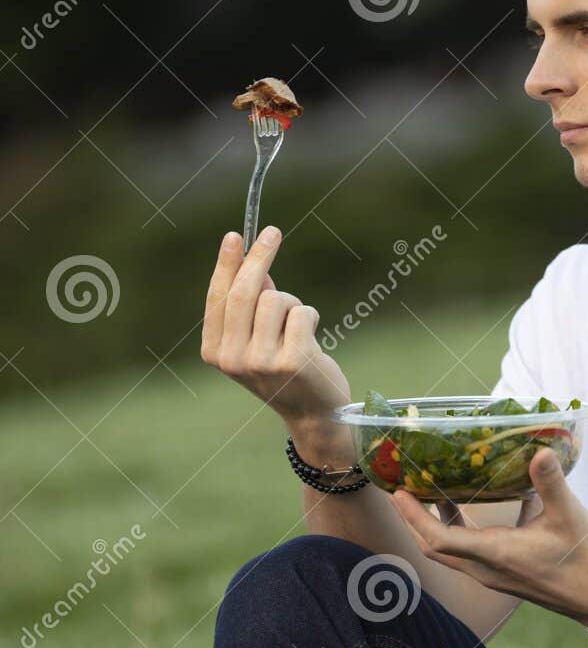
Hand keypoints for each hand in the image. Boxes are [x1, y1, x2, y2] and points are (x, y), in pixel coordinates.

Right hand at [200, 228, 351, 439]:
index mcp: (214, 352)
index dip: (227, 263)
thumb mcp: (255, 338)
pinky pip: (301, 312)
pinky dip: (309, 316)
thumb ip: (249, 305)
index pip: (217, 297)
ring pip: (276, 300)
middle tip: (273, 232)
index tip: (236, 235)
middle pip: (244, 292)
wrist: (313, 414)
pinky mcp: (293, 360)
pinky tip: (311, 338)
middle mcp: (233, 359)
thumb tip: (251, 262)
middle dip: (259, 257)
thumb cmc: (284, 369)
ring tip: (296, 328)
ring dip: (292, 304)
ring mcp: (262, 361)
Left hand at [392, 447, 587, 630]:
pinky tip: (482, 508)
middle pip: (436, 548)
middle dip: (416, 521)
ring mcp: (496, 576)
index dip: (414, 516)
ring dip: (438, 526)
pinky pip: (472, 554)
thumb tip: (540, 450)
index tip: (398, 492)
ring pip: (453, 552)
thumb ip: (551, 482)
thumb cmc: (586, 561)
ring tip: (434, 495)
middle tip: (404, 490)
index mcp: (494, 555)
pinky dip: (464, 532)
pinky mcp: (508, 576)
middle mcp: (487, 570)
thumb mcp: (569, 515)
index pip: (438, 539)